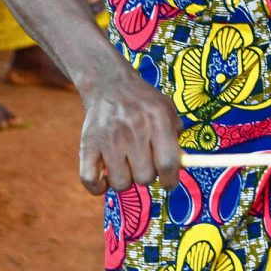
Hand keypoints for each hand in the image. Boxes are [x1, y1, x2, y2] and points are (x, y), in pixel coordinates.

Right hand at [80, 70, 181, 194]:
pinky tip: (105, 177)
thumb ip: (176, 136)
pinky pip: (90, 180)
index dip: (171, 180)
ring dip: (125, 179)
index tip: (169, 182)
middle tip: (143, 163)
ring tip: (125, 165)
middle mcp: (133, 128)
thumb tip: (181, 165)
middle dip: (147, 176)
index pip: (168, 163)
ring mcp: (109, 137)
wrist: (109, 84)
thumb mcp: (166, 109)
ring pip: (121, 183)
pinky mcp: (88, 144)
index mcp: (157, 119)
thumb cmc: (143, 103)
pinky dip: (98, 186)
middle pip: (145, 177)